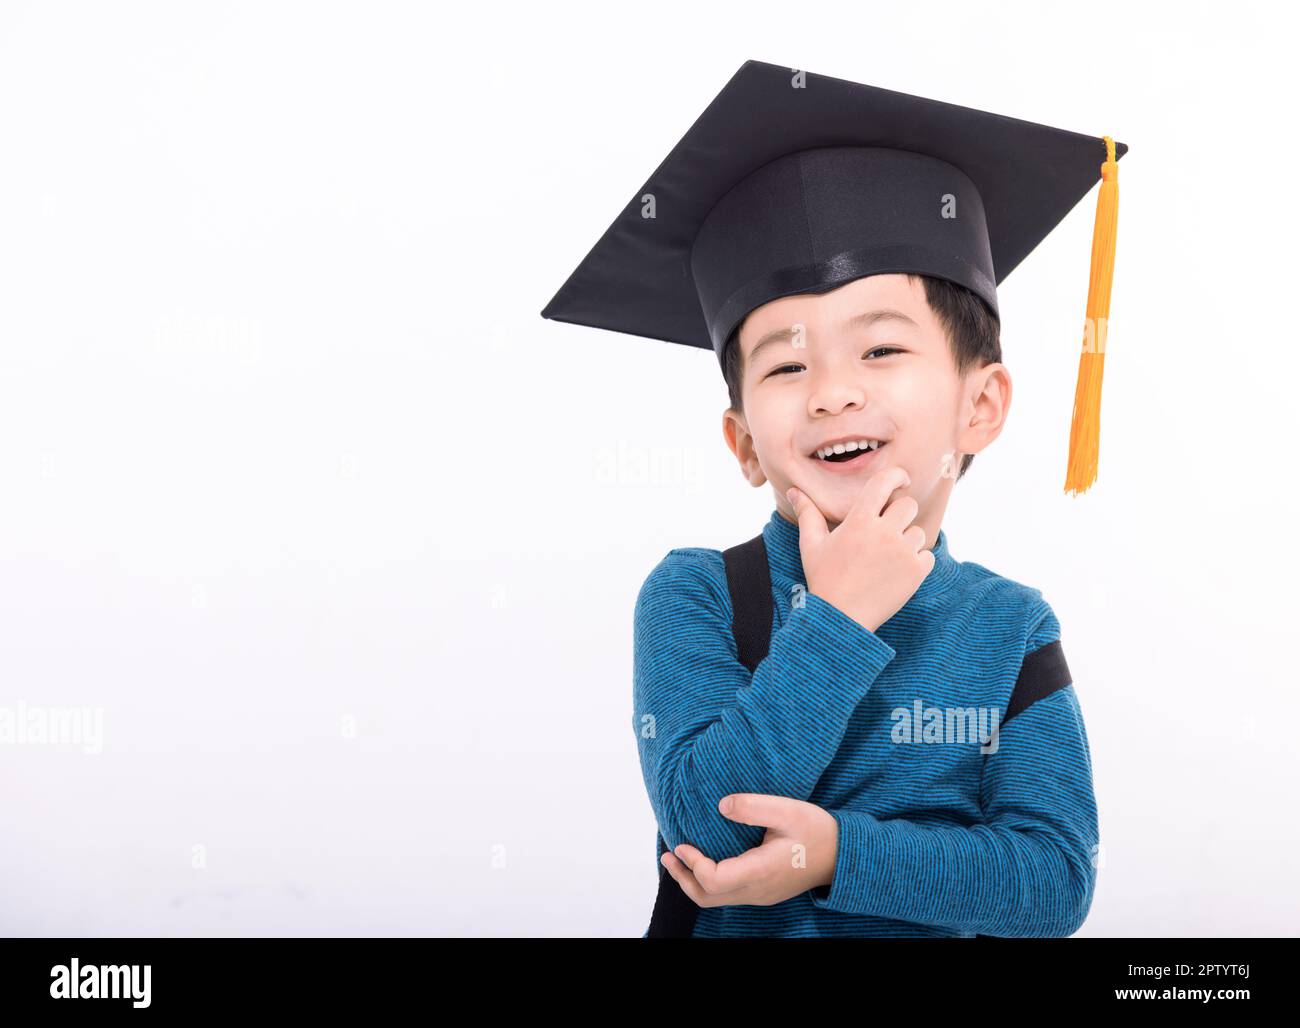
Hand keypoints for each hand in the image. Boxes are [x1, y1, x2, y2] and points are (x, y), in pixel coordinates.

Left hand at [659, 794, 837, 908]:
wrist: (843, 856)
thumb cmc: (817, 831)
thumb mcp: (787, 810)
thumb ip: (753, 807)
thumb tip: (721, 805)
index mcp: (760, 872)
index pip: (713, 880)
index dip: (692, 864)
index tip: (681, 843)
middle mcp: (756, 891)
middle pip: (707, 897)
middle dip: (682, 877)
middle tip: (667, 855)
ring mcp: (760, 896)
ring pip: (716, 900)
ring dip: (693, 882)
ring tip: (677, 860)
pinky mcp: (763, 893)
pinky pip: (728, 895)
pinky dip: (708, 882)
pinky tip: (703, 863)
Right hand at [786, 466, 933, 632]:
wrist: (840, 618)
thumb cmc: (824, 578)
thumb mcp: (811, 544)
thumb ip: (807, 513)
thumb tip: (794, 491)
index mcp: (859, 521)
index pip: (885, 482)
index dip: (897, 476)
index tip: (901, 480)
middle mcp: (884, 532)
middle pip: (908, 505)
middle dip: (900, 513)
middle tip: (887, 529)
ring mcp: (902, 553)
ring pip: (918, 532)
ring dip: (907, 540)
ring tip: (887, 557)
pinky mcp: (916, 572)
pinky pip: (927, 555)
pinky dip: (917, 561)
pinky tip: (897, 571)